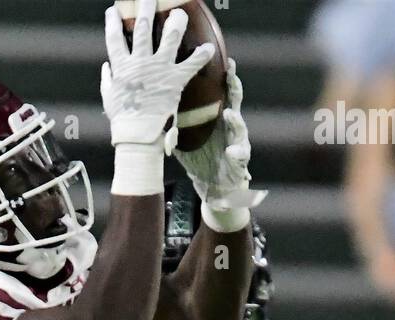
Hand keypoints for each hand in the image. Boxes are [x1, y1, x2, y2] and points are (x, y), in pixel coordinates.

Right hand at [101, 0, 214, 147]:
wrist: (138, 135)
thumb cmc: (122, 120)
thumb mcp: (109, 99)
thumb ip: (107, 80)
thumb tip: (106, 67)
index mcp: (121, 67)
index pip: (114, 38)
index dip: (113, 22)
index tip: (113, 10)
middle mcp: (140, 62)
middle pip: (142, 28)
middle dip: (145, 9)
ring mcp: (158, 69)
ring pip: (168, 38)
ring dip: (175, 22)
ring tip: (180, 12)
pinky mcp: (174, 80)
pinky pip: (190, 65)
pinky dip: (200, 56)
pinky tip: (208, 48)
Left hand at [174, 59, 266, 222]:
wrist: (215, 188)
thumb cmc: (201, 159)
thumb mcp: (188, 137)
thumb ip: (177, 120)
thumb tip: (154, 104)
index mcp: (216, 117)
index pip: (219, 91)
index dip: (218, 75)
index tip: (215, 56)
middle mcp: (230, 126)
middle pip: (235, 102)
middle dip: (234, 87)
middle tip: (231, 75)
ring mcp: (238, 142)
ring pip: (240, 127)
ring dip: (235, 121)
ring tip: (229, 115)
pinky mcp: (240, 162)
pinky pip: (240, 156)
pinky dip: (237, 154)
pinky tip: (232, 152)